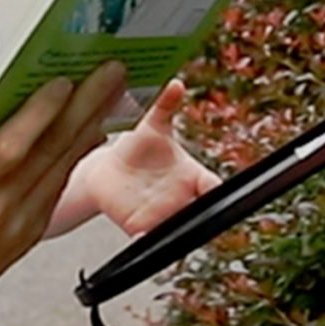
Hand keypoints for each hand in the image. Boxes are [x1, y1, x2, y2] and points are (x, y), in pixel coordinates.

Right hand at [0, 63, 129, 313]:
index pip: (8, 148)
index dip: (38, 114)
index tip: (63, 83)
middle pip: (48, 151)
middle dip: (84, 106)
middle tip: (110, 73)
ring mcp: (19, 222)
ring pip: (62, 165)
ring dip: (90, 124)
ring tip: (111, 92)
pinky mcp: (32, 231)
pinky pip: (59, 185)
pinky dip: (77, 153)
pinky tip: (93, 130)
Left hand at [63, 79, 220, 235]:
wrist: (107, 171)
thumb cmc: (138, 147)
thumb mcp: (150, 124)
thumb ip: (163, 104)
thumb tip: (174, 82)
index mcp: (191, 175)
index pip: (213, 186)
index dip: (217, 191)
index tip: (215, 189)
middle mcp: (181, 199)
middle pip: (198, 214)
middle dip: (200, 218)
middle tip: (193, 212)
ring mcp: (161, 216)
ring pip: (175, 231)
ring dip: (175, 233)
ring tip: (167, 226)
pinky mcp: (139, 228)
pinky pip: (147, 240)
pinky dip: (146, 242)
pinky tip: (142, 237)